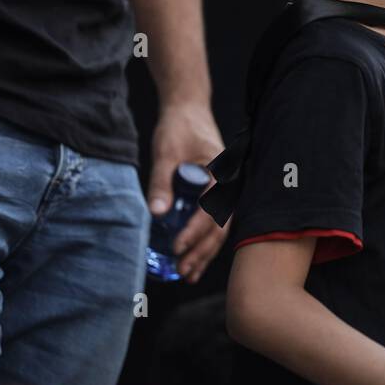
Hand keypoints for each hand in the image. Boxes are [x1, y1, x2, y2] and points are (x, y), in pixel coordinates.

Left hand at [149, 102, 225, 282]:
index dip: (195, 232)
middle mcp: (228, 185)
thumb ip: (161, 183)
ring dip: (205, 253)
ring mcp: (224, 191)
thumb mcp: (165, 153)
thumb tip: (156, 215)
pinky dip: (204, 243)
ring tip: (188, 274)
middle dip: (202, 251)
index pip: (211, 210)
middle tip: (183, 270)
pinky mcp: (215, 194)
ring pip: (219, 228)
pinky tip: (193, 260)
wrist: (188, 110)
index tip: (177, 247)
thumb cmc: (178, 128)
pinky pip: (214, 222)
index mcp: (221, 174)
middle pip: (220, 226)